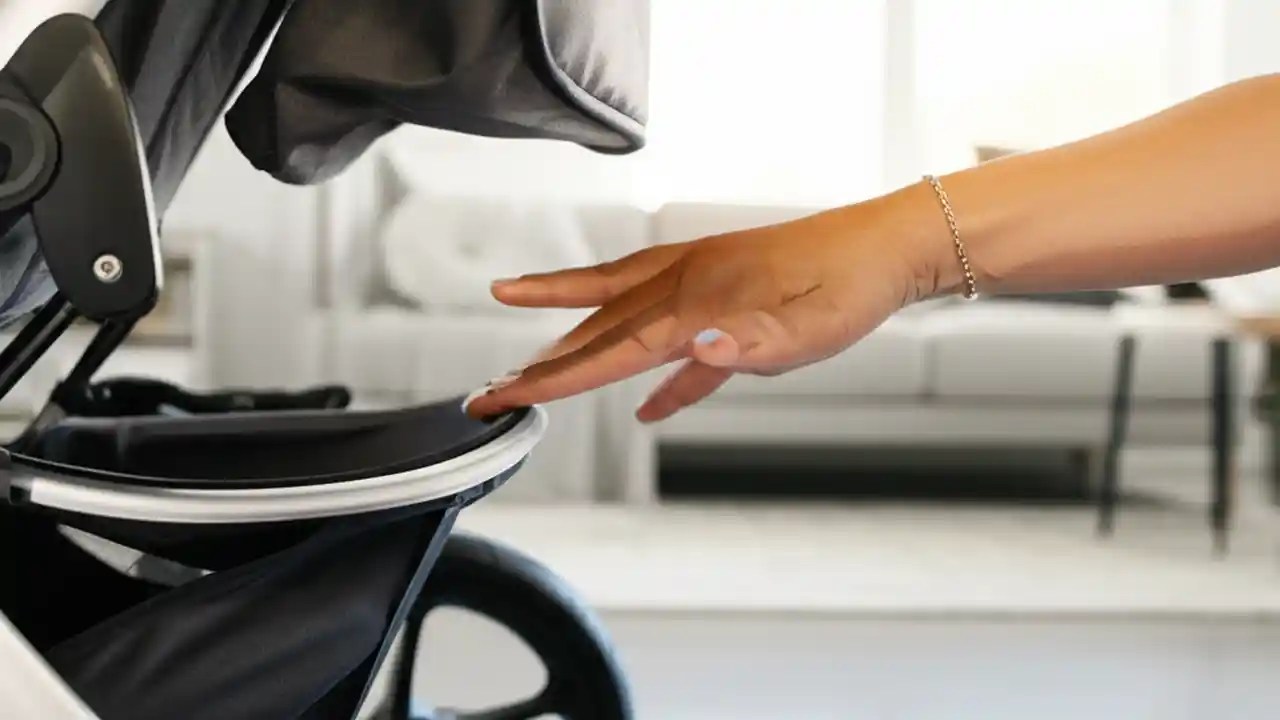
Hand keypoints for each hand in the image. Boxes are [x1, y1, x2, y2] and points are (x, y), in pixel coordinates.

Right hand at [465, 192, 932, 422]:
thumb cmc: (851, 287)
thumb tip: (699, 349)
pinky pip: (671, 333)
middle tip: (491, 389)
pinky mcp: (723, 296)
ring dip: (571, 335)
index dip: (553, 377)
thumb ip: (754, 344)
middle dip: (542, 362)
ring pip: (618, 313)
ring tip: (528, 354)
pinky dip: (654, 368)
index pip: (609, 348)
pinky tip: (647, 404)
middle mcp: (686, 286)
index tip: (503, 396)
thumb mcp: (813, 328)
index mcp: (698, 301)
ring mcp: (701, 285)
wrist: (886, 245)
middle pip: (597, 329)